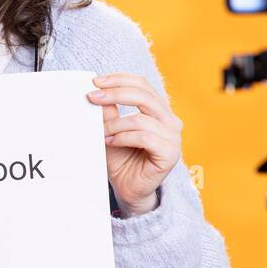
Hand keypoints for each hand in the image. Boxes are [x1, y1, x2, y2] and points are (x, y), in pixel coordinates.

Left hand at [86, 73, 181, 214]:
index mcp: (159, 110)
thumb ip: (109, 112)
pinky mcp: (170, 153)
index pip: (142, 85)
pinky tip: (111, 142)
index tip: (96, 81)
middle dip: (115, 93)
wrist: (128, 188)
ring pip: (141, 119)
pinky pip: (145, 137)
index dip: (119, 80)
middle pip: (144, 96)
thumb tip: (98, 91)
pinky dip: (123, 138)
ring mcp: (173, 137)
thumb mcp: (110, 130)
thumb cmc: (121, 158)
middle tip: (93, 97)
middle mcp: (170, 121)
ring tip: (102, 133)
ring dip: (115, 124)